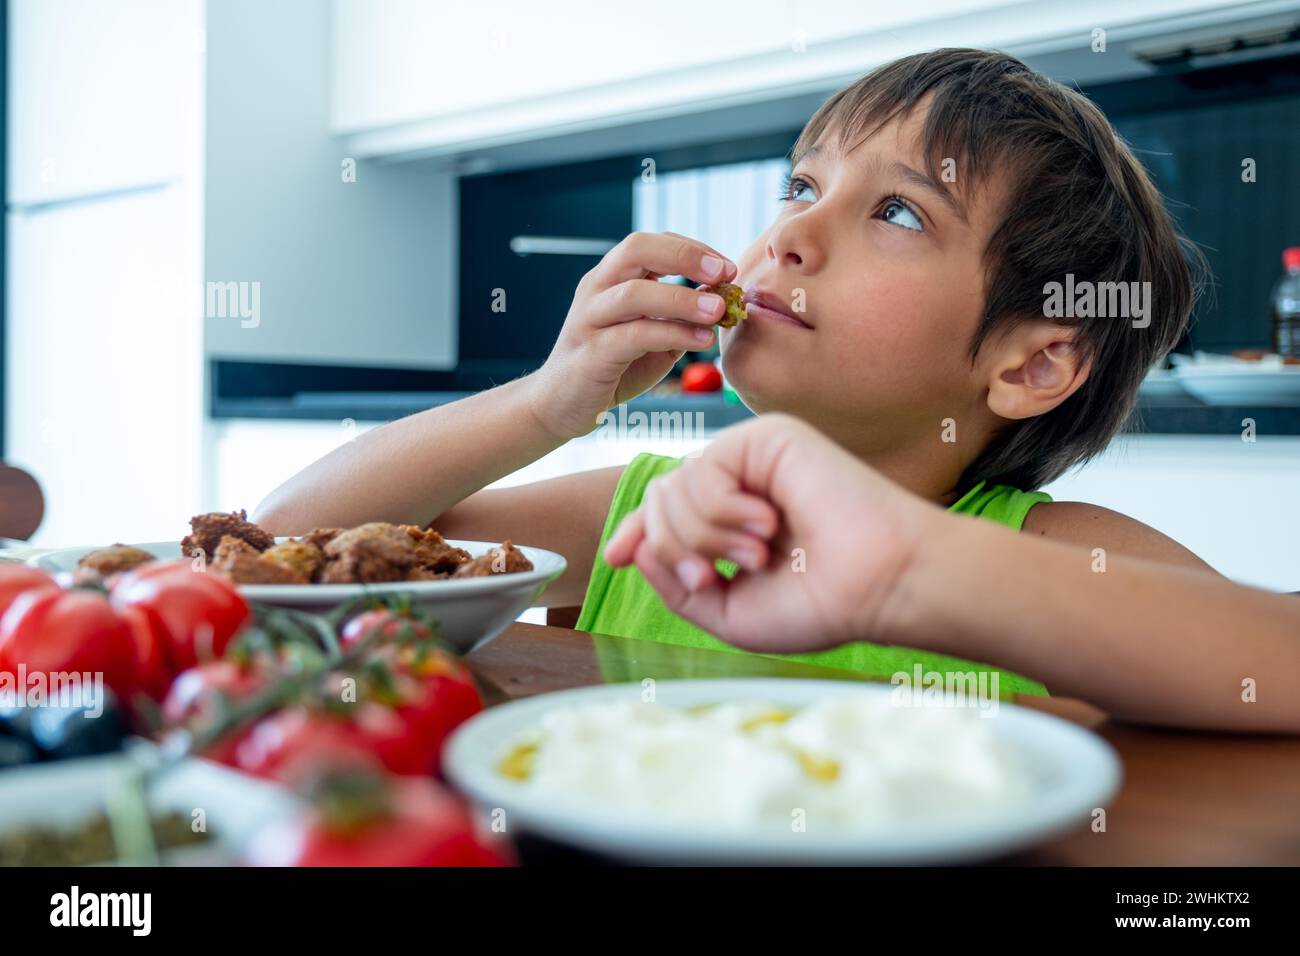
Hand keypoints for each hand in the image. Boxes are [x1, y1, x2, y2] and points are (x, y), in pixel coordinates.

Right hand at [525, 232, 735, 439]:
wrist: (560, 405)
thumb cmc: (610, 367)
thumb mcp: (650, 336)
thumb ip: (678, 318)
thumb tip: (722, 305)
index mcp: (609, 278)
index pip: (650, 243)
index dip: (691, 248)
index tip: (726, 267)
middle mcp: (596, 289)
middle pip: (637, 249)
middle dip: (685, 256)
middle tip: (724, 273)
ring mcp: (590, 319)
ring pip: (635, 292)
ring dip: (683, 298)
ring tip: (718, 310)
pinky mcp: (592, 353)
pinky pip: (635, 335)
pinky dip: (673, 334)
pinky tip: (701, 341)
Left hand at [602, 414, 941, 652]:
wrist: (879, 585)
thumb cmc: (819, 604)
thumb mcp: (728, 612)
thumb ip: (675, 585)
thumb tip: (636, 548)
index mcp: (735, 520)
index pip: (667, 512)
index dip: (637, 531)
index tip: (613, 557)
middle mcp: (741, 484)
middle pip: (661, 501)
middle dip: (672, 548)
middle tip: (713, 578)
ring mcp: (753, 459)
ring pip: (675, 489)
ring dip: (704, 535)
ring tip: (756, 556)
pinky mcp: (768, 437)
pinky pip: (702, 469)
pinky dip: (721, 508)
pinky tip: (766, 525)